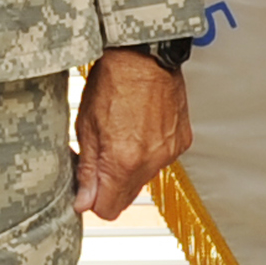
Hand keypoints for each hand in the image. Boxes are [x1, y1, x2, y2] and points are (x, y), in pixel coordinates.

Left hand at [74, 49, 189, 220]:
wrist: (145, 55)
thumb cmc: (114, 81)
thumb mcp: (87, 127)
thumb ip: (87, 170)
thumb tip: (83, 201)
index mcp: (123, 161)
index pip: (108, 210)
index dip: (93, 201)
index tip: (86, 187)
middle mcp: (150, 162)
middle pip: (127, 198)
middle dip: (111, 186)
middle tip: (99, 158)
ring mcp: (169, 152)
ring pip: (144, 179)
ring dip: (130, 167)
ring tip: (121, 136)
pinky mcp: (181, 141)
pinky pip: (161, 160)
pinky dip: (149, 151)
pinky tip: (140, 128)